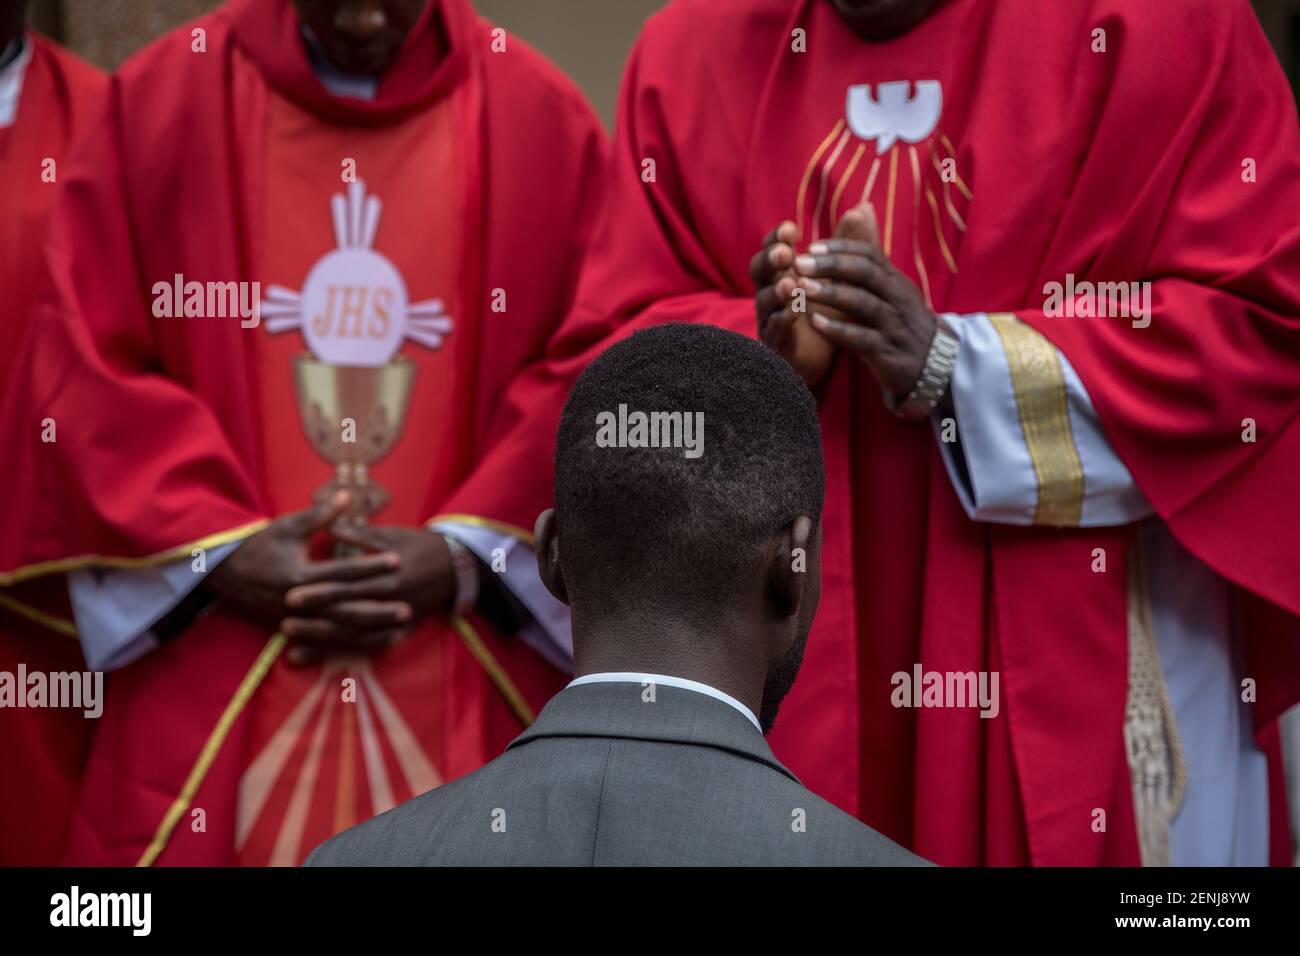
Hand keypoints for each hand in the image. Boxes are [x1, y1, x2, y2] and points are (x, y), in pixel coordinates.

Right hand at [207, 492, 404, 638]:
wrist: (223, 572)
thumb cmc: (258, 544)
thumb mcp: (288, 527)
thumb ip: (320, 515)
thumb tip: (347, 494)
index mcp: (298, 577)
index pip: (342, 573)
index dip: (370, 567)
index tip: (397, 561)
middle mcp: (299, 603)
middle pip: (346, 609)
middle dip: (378, 609)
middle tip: (408, 607)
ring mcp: (297, 620)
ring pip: (340, 629)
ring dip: (372, 631)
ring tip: (402, 629)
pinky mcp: (296, 628)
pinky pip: (331, 639)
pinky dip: (355, 641)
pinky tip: (378, 641)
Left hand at [282, 525, 455, 656]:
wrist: (457, 565)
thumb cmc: (422, 545)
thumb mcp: (392, 536)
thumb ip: (360, 536)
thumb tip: (331, 528)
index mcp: (386, 576)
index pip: (346, 587)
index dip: (318, 592)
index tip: (290, 593)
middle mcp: (389, 602)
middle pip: (346, 615)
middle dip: (314, 622)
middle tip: (284, 622)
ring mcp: (394, 620)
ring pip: (355, 637)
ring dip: (324, 644)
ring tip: (293, 648)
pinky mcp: (399, 631)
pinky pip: (368, 646)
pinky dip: (344, 653)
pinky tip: (321, 659)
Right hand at [751, 221, 836, 386]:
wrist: (825, 358)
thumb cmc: (827, 312)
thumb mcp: (841, 276)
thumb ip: (848, 243)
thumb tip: (863, 209)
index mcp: (784, 273)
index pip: (773, 249)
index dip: (777, 238)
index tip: (791, 228)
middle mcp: (772, 293)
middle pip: (758, 271)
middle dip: (769, 259)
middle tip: (784, 252)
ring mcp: (770, 318)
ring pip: (763, 301)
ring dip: (776, 291)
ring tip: (791, 282)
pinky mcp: (776, 344)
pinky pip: (774, 330)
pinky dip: (782, 319)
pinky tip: (795, 312)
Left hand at [793, 204, 938, 397]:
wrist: (935, 366)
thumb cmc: (903, 322)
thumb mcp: (891, 287)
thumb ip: (871, 253)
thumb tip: (861, 208)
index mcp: (895, 281)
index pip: (870, 255)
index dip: (840, 249)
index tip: (810, 247)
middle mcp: (896, 298)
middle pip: (866, 274)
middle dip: (832, 266)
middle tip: (799, 263)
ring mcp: (894, 325)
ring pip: (863, 304)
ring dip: (831, 294)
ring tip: (803, 288)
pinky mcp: (888, 353)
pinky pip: (862, 339)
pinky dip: (839, 330)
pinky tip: (816, 323)